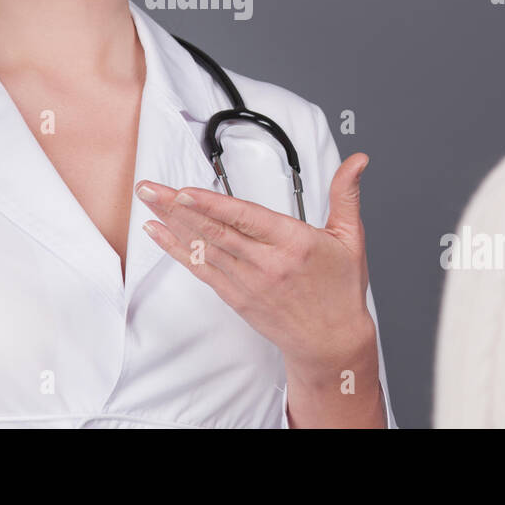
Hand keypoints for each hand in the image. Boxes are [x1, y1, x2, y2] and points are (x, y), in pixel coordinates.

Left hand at [135, 152, 377, 376]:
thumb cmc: (340, 291)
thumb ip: (346, 195)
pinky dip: (177, 250)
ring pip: (204, 247)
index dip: (212, 205)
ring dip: (171, 222)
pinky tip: (158, 233)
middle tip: (148, 187)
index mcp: (293, 244)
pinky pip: (201, 269)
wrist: (331, 344)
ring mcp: (247, 282)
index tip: (185, 191)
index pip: (246, 219)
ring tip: (148, 202)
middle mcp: (266, 264)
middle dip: (176, 206)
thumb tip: (357, 161)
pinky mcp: (235, 296)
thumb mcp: (350, 238)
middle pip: (215, 230)